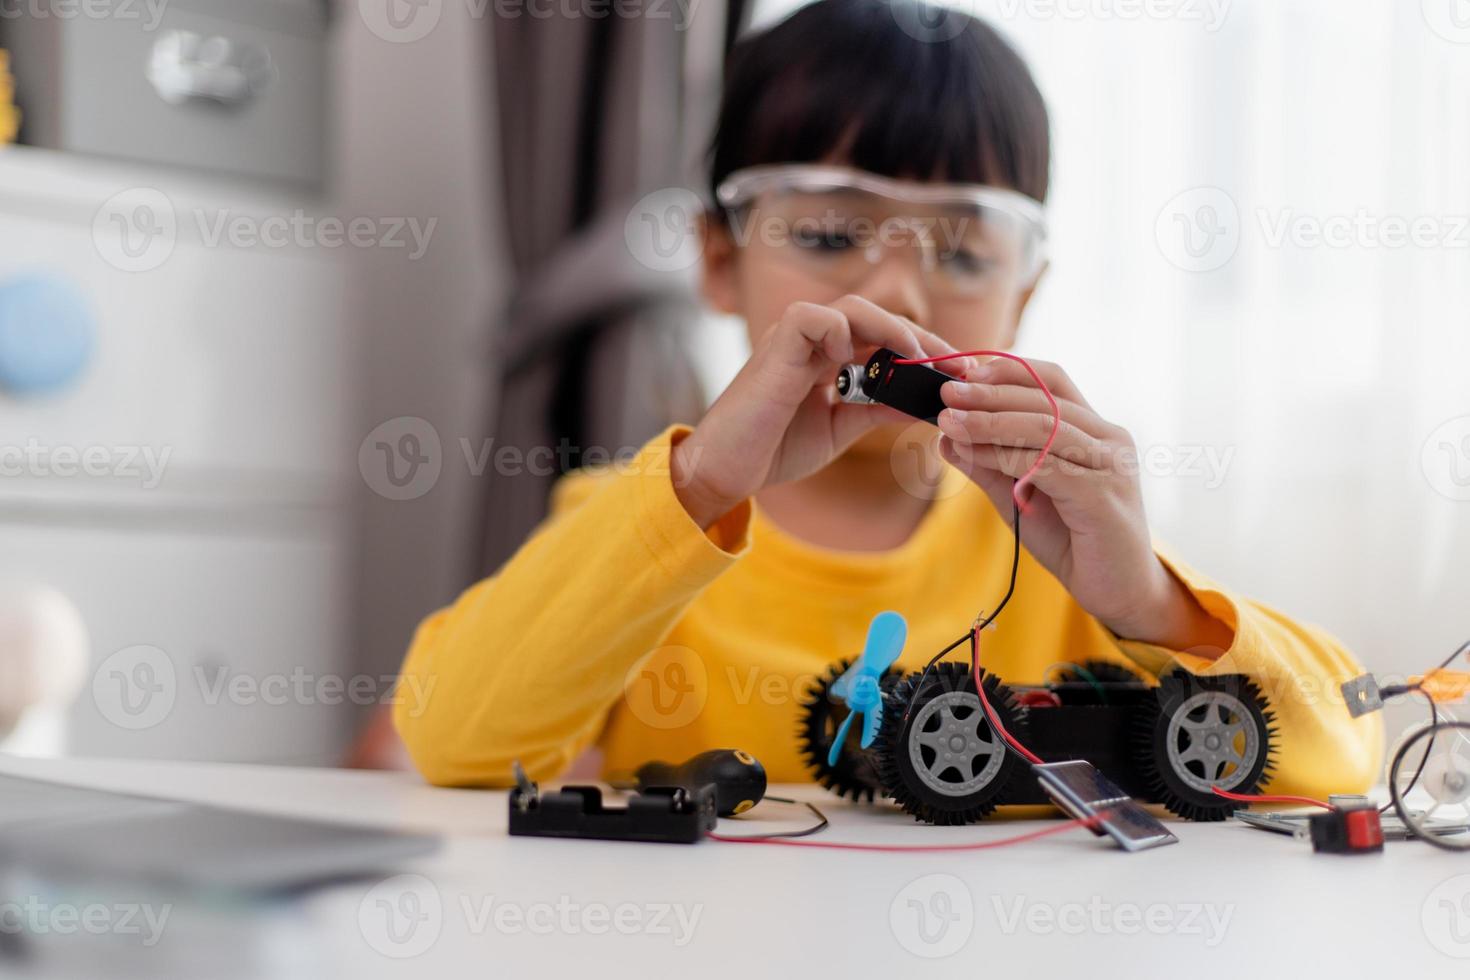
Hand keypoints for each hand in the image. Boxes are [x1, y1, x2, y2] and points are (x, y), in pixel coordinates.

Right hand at [671, 295, 969, 527]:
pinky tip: (852, 362)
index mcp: (823, 357)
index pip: (881, 336)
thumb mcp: (839, 429)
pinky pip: (811, 317)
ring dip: (890, 329)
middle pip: (874, 315)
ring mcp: (790, 341)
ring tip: (915, 359)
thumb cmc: (772, 450)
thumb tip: (922, 402)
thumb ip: (875, 410)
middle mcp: (809, 342)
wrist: (725, 472)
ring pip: (850, 308)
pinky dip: (838, 332)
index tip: (954, 369)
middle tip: (952, 363)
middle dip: (918, 337)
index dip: (919, 347)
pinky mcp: (774, 348)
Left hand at [935, 359, 1233, 652]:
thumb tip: (945, 437)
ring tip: (949, 420)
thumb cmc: (1075, 541)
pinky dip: (1004, 456)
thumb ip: (989, 466)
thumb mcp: (1020, 497)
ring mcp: (1111, 465)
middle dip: (989, 393)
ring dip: (990, 421)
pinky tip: (973, 453)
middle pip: (1044, 399)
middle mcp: (1109, 439)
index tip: (961, 369)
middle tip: (945, 391)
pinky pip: (1046, 465)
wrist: (1119, 592)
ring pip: (1044, 427)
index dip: (1007, 369)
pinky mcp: (1103, 494)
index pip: (1052, 380)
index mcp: (1095, 430)